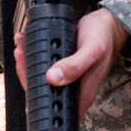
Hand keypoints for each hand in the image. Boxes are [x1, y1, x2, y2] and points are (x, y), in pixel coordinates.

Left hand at [13, 9, 129, 115]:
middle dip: (26, 74)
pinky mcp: (62, 70)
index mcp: (82, 94)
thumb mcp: (93, 49)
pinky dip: (32, 57)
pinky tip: (28, 46)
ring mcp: (67, 80)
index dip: (36, 95)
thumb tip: (53, 79)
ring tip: (23, 47)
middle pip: (42, 93)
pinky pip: (42, 68)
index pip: (53, 106)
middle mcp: (73, 90)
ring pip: (39, 80)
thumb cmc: (103, 36)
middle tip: (22, 55)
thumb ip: (75, 65)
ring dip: (27, 64)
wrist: (108, 24)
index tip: (27, 73)